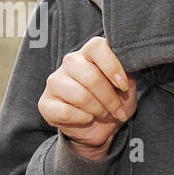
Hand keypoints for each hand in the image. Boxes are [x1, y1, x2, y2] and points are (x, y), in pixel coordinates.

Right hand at [38, 36, 136, 159]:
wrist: (100, 127)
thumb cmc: (113, 101)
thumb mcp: (126, 87)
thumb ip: (127, 73)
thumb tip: (128, 67)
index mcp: (89, 53)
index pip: (97, 47)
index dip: (112, 67)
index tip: (123, 87)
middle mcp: (70, 62)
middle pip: (91, 77)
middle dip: (110, 100)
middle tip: (118, 111)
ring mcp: (54, 81)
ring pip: (80, 96)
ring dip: (98, 110)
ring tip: (104, 115)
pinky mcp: (45, 103)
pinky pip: (66, 112)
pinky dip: (82, 119)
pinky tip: (87, 118)